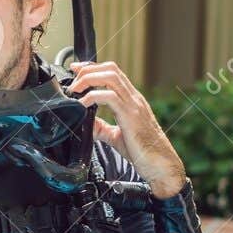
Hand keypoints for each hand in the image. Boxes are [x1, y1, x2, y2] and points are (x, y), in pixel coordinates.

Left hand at [67, 61, 186, 198]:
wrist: (159, 164)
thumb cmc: (142, 152)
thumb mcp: (116, 136)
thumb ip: (102, 127)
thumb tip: (86, 123)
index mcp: (131, 100)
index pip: (112, 73)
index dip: (93, 68)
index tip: (76, 70)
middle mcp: (133, 98)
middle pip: (110, 69)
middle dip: (88, 69)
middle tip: (73, 77)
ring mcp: (133, 104)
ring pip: (110, 77)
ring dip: (89, 79)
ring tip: (75, 89)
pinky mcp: (131, 115)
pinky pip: (110, 96)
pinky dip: (92, 96)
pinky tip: (82, 104)